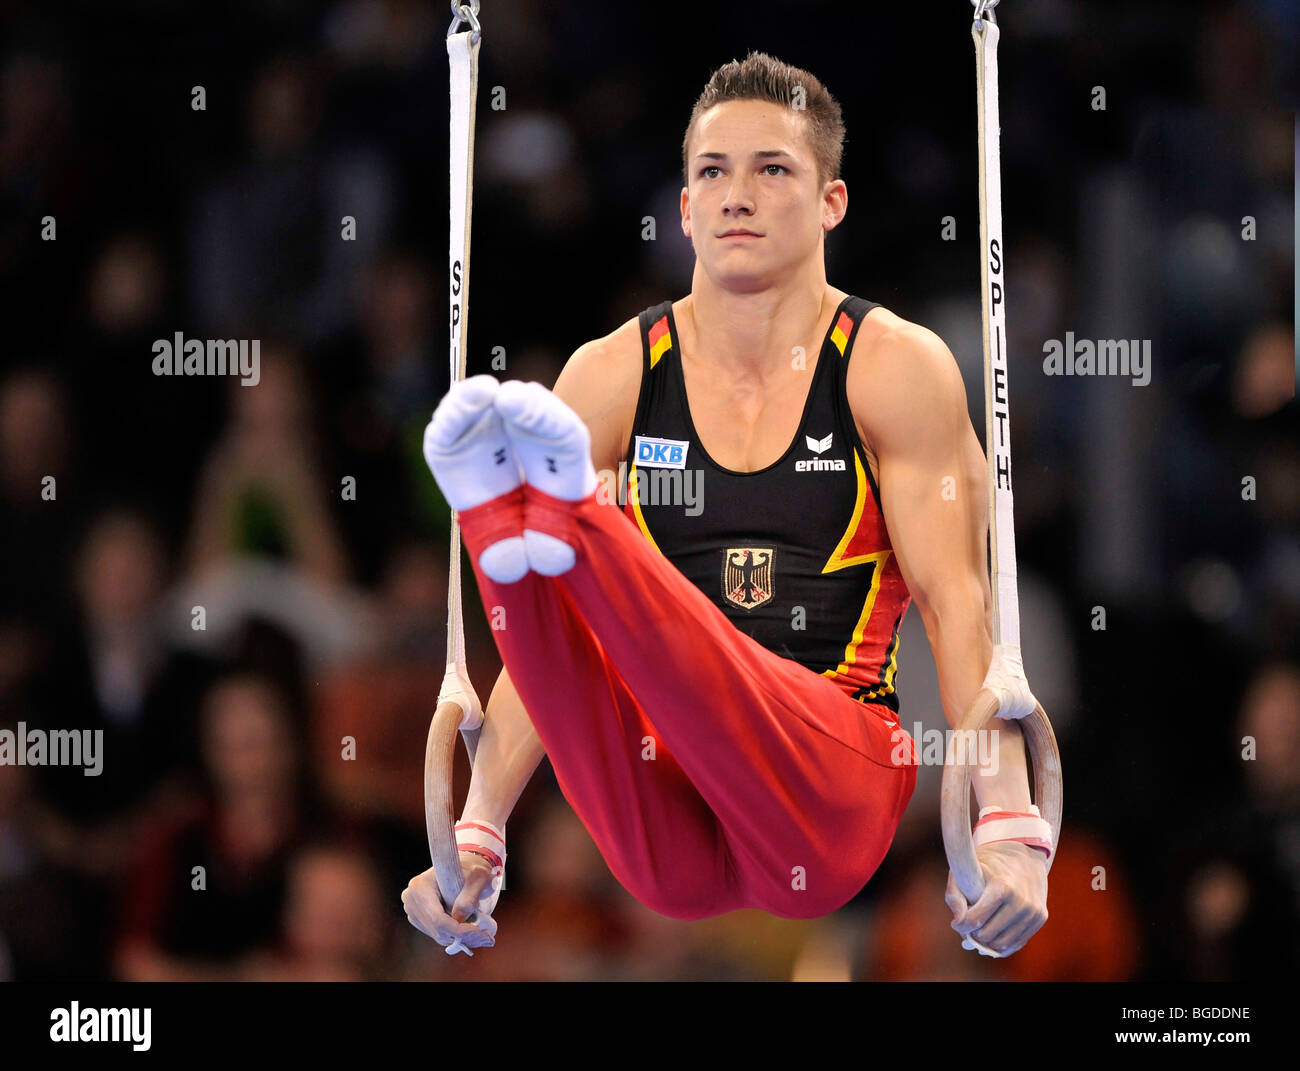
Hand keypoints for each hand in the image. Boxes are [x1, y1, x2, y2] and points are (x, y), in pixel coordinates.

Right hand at [401, 853, 501, 954]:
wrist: (464, 868)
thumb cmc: (471, 869)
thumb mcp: (477, 878)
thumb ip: (470, 897)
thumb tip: (459, 918)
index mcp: (420, 886)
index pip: (438, 918)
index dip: (459, 930)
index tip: (481, 934)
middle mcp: (411, 899)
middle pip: (436, 929)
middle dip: (462, 936)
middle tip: (487, 938)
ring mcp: (413, 910)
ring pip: (437, 934)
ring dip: (459, 938)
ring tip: (482, 935)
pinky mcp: (419, 918)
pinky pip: (436, 933)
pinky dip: (453, 935)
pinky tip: (469, 930)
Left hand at [945, 840, 1047, 956]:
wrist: (1023, 854)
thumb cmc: (989, 863)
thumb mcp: (967, 869)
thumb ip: (954, 894)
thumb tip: (957, 923)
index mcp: (1001, 887)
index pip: (975, 920)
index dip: (961, 926)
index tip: (956, 924)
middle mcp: (1021, 901)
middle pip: (988, 934)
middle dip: (974, 934)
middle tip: (969, 928)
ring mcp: (1033, 910)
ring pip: (1004, 944)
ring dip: (988, 943)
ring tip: (979, 934)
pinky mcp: (1041, 917)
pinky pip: (1019, 942)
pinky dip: (1004, 945)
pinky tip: (993, 939)